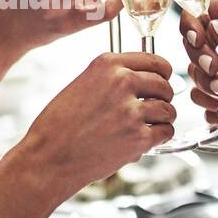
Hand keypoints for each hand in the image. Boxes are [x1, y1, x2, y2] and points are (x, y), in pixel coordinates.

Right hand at [12, 53, 175, 199]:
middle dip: (163, 97)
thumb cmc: (58, 125)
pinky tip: (146, 139)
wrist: (48, 157)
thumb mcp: (82, 84)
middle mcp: (121, 82)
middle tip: (154, 107)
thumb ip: (111, 78)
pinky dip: (160, 136)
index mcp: (107, 65)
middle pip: (164, 84)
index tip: (163, 79)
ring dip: (163, 118)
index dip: (163, 73)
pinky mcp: (138, 138)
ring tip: (148, 125)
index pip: (154, 61)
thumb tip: (143, 80)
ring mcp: (131, 111)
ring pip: (168, 109)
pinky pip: (166, 132)